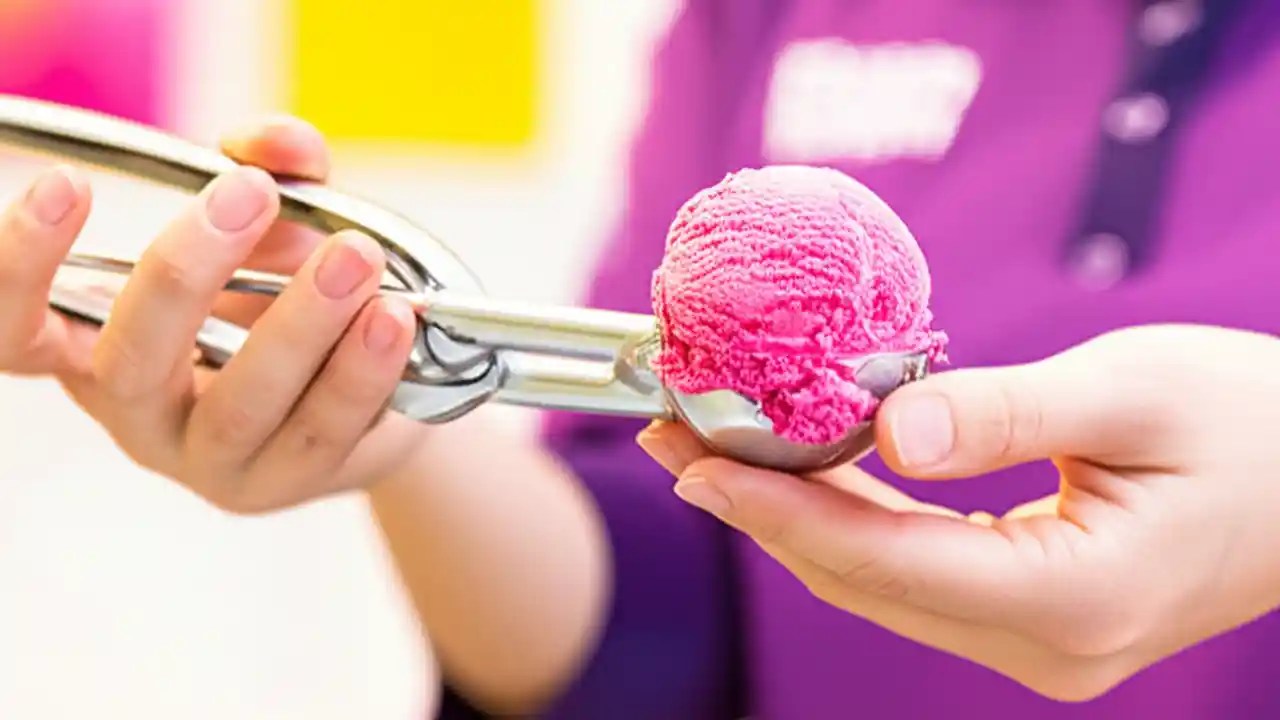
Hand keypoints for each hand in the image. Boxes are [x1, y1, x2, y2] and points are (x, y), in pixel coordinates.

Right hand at [0, 116, 426, 511]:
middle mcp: (136, 411)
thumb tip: (277, 144)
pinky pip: (321, 431)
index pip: (17, 328)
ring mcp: (208, 459)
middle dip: (188, 272)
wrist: (366, 385)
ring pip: (241, 406)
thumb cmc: (288, 297)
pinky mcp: (284, 482)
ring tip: (355, 256)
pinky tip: (393, 318)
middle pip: (130, 362)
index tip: (65, 186)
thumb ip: (272, 171)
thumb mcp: (273, 226)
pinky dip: (362, 370)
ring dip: (301, 324)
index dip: (18, 267)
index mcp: (96, 343)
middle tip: (250, 194)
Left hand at [637, 324, 1279, 700]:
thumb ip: (1003, 415)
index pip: (881, 560)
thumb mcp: (1132, 392)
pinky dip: (848, 524)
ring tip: (712, 451)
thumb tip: (889, 429)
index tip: (693, 459)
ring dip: (792, 518)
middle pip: (861, 578)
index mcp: (1071, 599)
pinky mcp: (1032, 620)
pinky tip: (799, 473)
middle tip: (675, 438)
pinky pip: (912, 574)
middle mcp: (1044, 647)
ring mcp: (1037, 645)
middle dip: (760, 510)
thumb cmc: (1251, 422)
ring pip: (878, 582)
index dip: (775, 511)